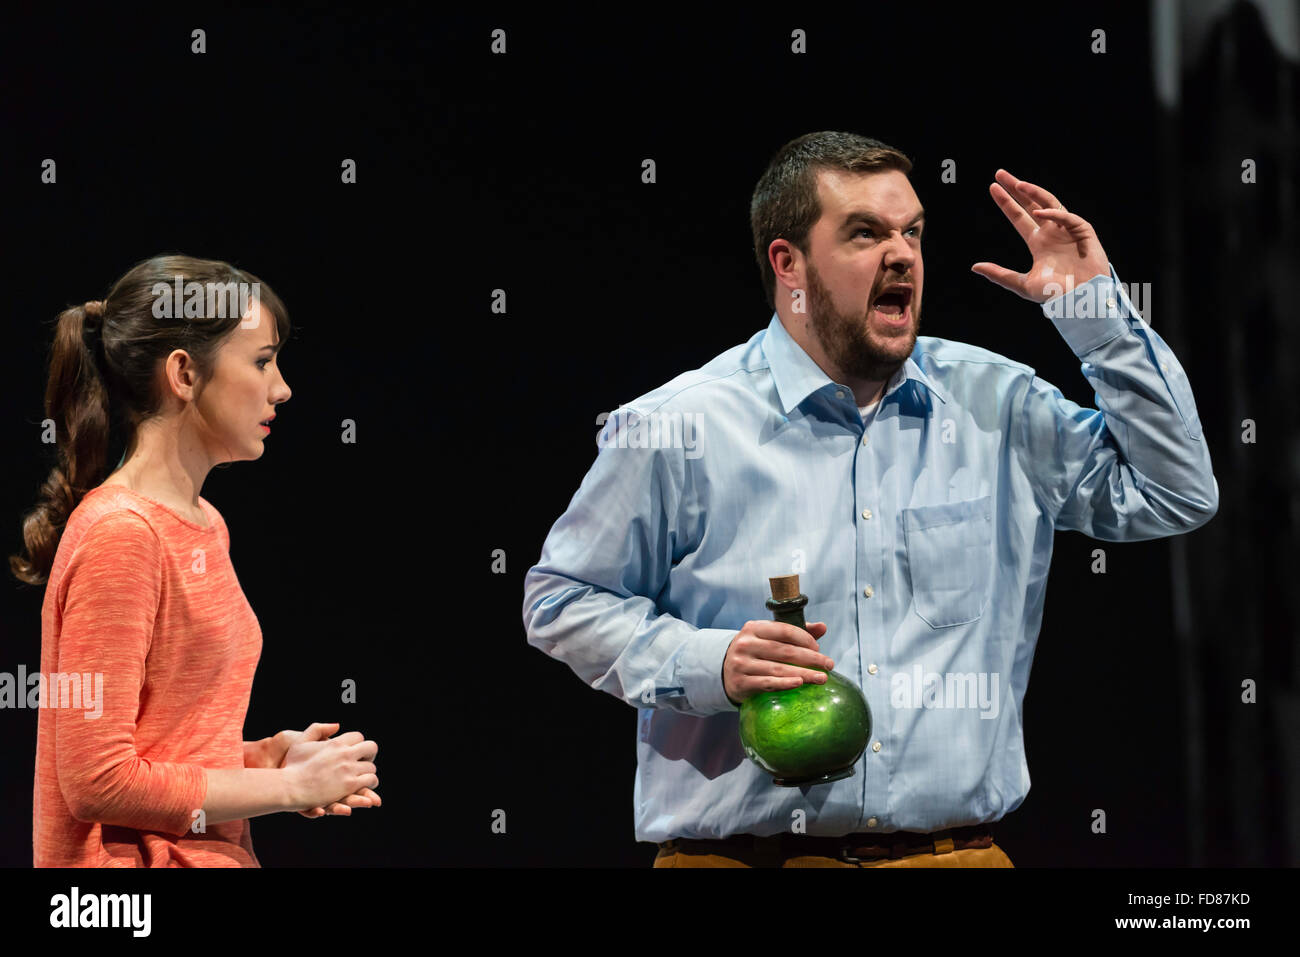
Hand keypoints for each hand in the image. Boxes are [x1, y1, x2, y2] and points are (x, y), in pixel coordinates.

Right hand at [277, 723, 381, 817]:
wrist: (290, 787)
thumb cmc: (292, 766)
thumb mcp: (301, 742)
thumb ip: (318, 729)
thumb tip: (337, 725)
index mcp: (335, 743)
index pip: (359, 737)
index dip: (358, 744)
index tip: (355, 751)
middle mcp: (345, 754)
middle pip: (371, 747)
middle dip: (368, 754)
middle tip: (363, 762)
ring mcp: (349, 770)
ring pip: (372, 767)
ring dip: (368, 771)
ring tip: (363, 776)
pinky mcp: (350, 785)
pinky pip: (371, 780)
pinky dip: (370, 782)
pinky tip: (364, 786)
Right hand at [722, 620, 834, 705]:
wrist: (725, 671)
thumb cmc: (756, 652)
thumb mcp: (770, 638)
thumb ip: (795, 632)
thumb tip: (823, 626)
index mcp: (753, 628)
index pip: (784, 630)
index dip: (805, 639)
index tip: (819, 648)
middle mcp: (745, 644)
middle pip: (784, 651)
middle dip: (811, 658)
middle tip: (829, 665)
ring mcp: (741, 663)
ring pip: (778, 668)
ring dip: (804, 674)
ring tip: (821, 678)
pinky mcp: (741, 682)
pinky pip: (767, 683)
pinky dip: (785, 683)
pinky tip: (800, 683)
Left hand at [971, 169, 1108, 301]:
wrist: (1080, 300)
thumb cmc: (1055, 295)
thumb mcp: (1023, 284)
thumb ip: (999, 275)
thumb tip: (974, 267)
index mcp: (1039, 243)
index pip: (1019, 217)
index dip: (1006, 203)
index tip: (993, 188)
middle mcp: (1052, 233)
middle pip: (1031, 204)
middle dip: (1017, 189)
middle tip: (1000, 174)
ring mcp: (1067, 230)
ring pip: (1049, 203)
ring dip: (1034, 192)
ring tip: (1018, 184)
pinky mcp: (1083, 231)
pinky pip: (1067, 217)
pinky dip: (1053, 213)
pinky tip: (1038, 212)